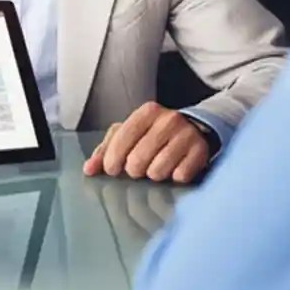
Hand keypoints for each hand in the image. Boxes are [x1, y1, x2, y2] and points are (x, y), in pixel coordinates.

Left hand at [83, 102, 208, 183]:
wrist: (196, 129)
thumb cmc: (154, 134)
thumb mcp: (130, 134)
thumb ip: (107, 149)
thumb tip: (89, 169)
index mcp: (147, 112)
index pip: (122, 137)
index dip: (113, 158)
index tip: (112, 169)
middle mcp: (168, 120)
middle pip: (138, 159)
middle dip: (134, 170)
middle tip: (138, 169)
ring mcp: (187, 135)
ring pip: (158, 171)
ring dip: (154, 175)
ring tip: (156, 168)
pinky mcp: (201, 152)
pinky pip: (180, 176)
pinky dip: (174, 177)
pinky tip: (175, 169)